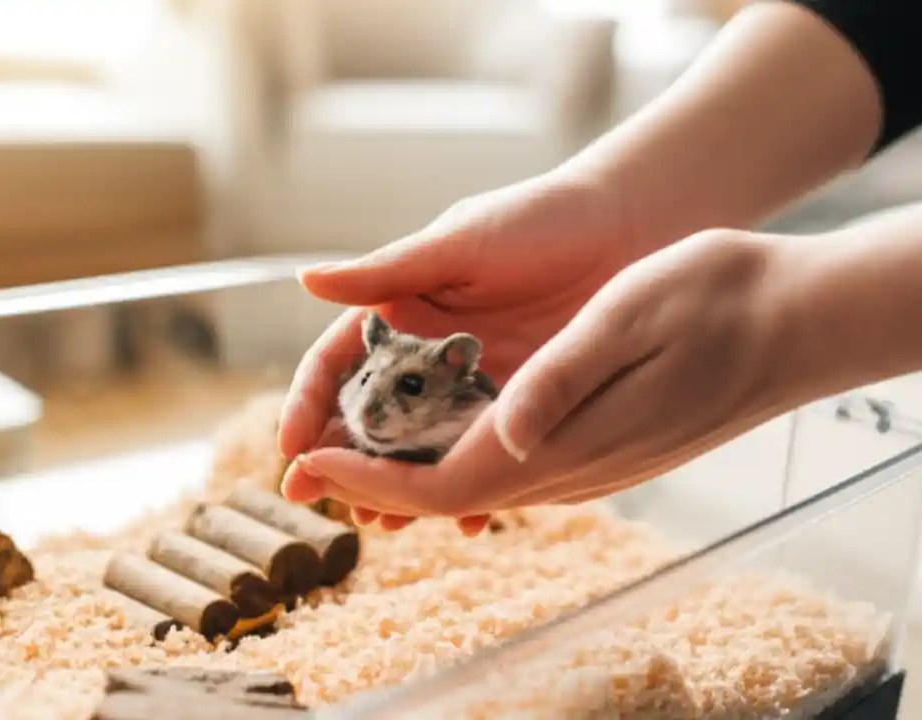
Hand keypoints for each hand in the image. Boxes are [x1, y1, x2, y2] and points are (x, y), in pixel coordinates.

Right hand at [277, 170, 644, 532]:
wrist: (631, 228)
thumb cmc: (540, 220)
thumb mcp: (459, 243)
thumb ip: (386, 272)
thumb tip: (305, 279)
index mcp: (400, 313)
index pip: (336, 366)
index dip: (308, 404)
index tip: (291, 445)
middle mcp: (427, 359)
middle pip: (369, 419)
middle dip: (338, 460)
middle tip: (310, 498)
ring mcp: (472, 390)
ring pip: (421, 450)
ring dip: (397, 488)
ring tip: (381, 523)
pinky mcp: (520, 411)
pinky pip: (485, 458)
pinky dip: (472, 489)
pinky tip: (463, 517)